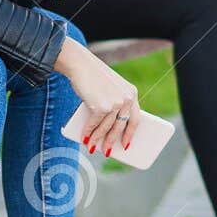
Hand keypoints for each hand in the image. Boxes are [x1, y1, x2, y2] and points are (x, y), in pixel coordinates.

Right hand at [54, 38, 140, 154]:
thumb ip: (114, 102)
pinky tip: (84, 139)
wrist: (80, 64)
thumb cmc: (93, 77)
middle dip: (112, 141)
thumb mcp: (111, 88)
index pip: (135, 118)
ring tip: (92, 148)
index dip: (130, 133)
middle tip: (107, 152)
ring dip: (97, 140)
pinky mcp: (101, 106)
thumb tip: (107, 129)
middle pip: (120, 126)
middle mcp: (126, 98)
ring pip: (106, 128)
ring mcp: (115, 103)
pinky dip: (88, 133)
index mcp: (132, 93)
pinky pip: (94, 125)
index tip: (126, 144)